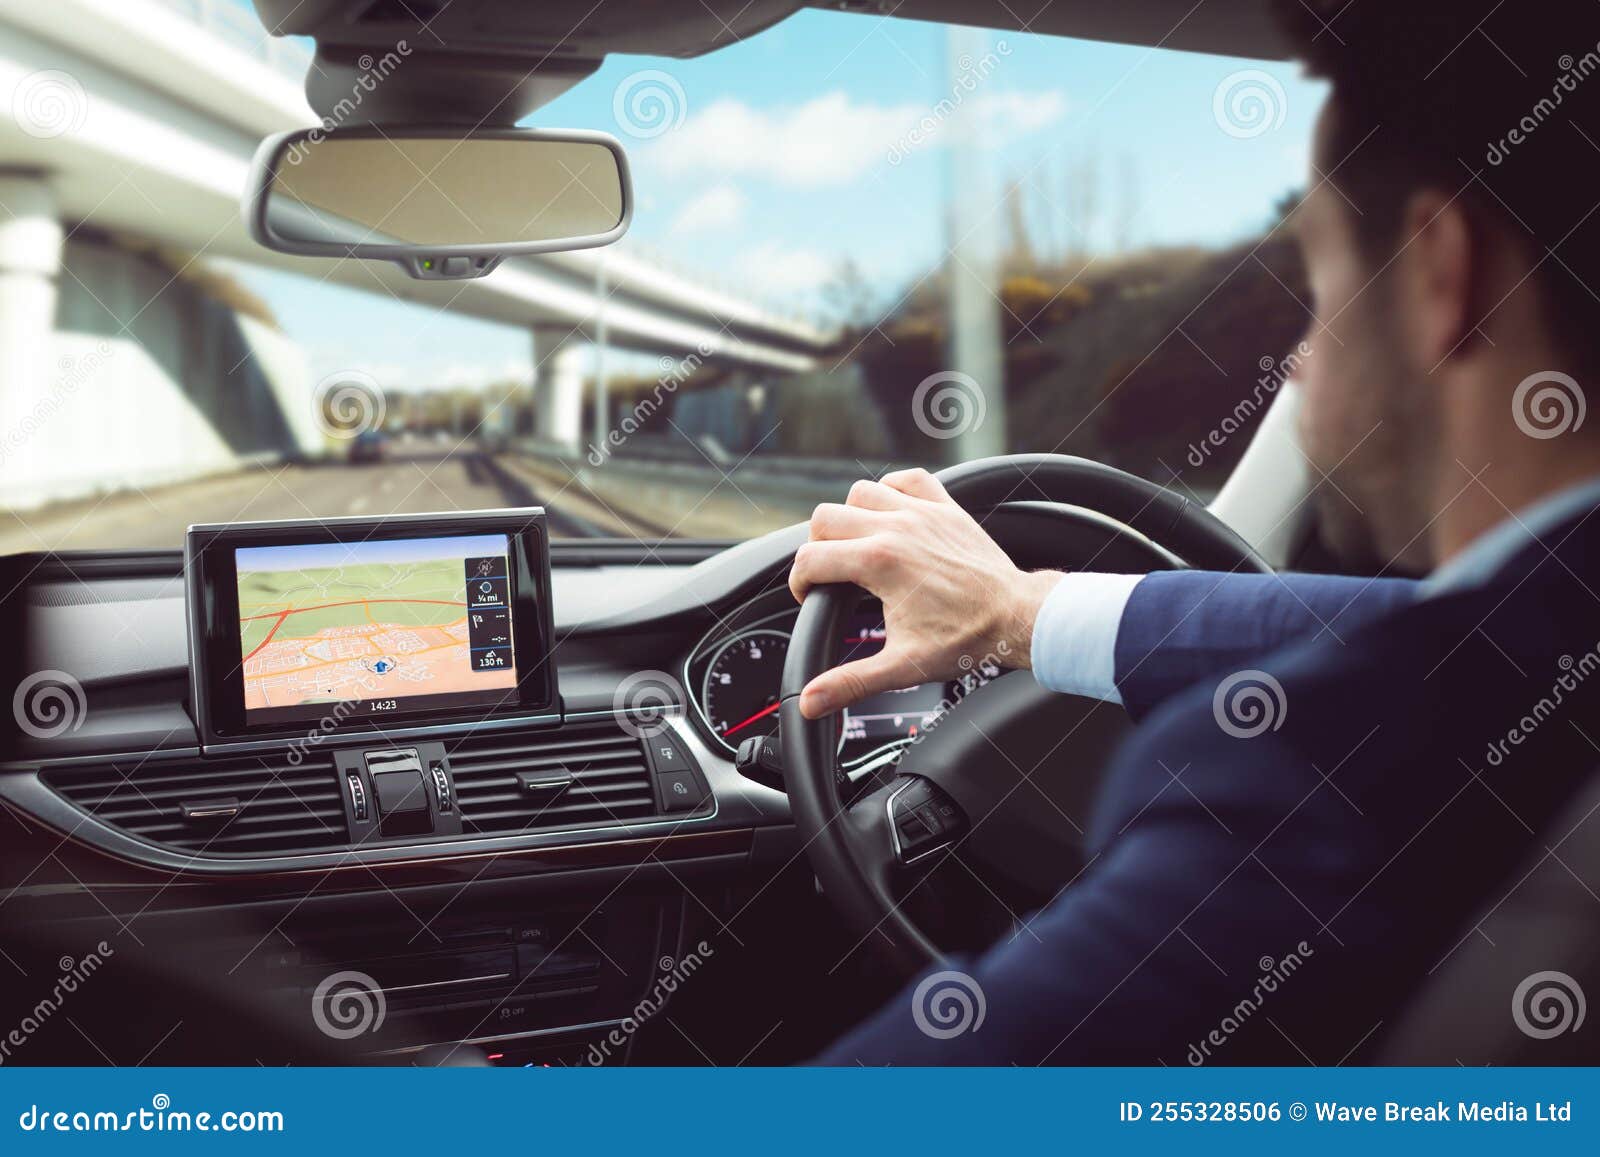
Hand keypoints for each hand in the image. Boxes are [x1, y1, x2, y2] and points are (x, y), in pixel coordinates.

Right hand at [788, 467, 1062, 718]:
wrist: (1014, 618)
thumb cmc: (964, 639)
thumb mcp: (901, 666)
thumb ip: (850, 682)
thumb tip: (811, 701)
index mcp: (879, 563)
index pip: (810, 559)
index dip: (799, 582)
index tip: (810, 597)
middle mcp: (896, 529)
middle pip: (825, 518)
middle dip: (817, 547)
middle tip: (830, 574)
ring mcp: (921, 513)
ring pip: (860, 492)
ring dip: (851, 516)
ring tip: (857, 546)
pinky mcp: (944, 507)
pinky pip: (907, 479)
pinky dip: (892, 490)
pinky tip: (892, 515)